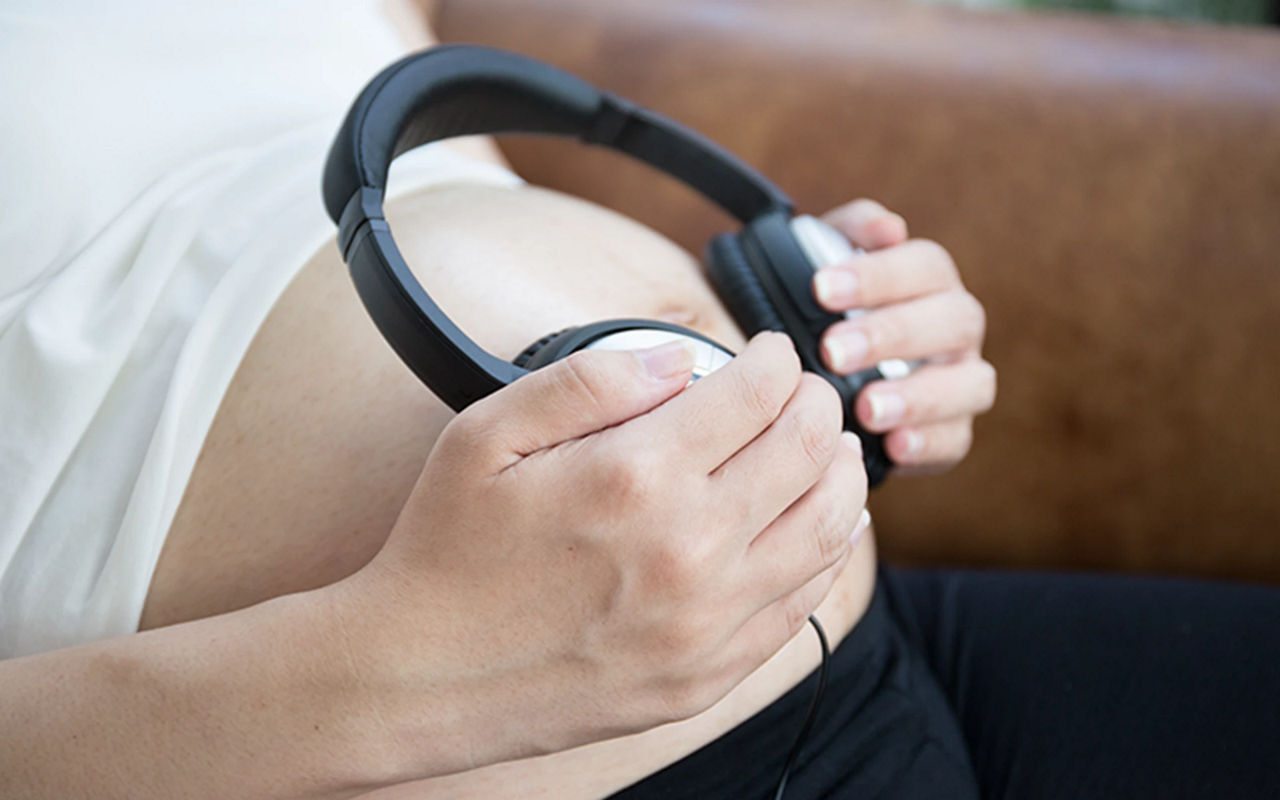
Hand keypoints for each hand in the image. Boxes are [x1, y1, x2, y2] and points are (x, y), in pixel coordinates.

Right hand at [338, 333, 869, 775]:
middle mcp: (689, 549)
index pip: (757, 394)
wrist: (424, 677)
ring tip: (827, 447)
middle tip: (801, 392)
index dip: (774, 358)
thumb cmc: (449, 552)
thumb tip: (678, 361)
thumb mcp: (487, 434)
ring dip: (840, 472)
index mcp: (636, 477)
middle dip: (816, 402)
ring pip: (828, 527)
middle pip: (807, 450)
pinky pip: (804, 602)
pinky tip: (820, 525)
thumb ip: (589, 381)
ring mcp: (707, 621)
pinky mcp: (710, 672)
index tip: (766, 352)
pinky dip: (828, 551)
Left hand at [811, 199, 995, 473]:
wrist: (811, 381)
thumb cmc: (820, 312)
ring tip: (866, 407)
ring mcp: (962, 381)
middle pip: (954, 320)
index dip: (878, 275)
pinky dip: (928, 443)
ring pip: (970, 383)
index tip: (820, 289)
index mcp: (928, 280)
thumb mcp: (818, 260)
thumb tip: (888, 228)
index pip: (924, 265)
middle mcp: (956, 327)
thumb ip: (847, 232)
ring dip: (919, 396)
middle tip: (832, 350)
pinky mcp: (952, 433)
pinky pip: (956, 441)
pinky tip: (891, 445)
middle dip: (892, 334)